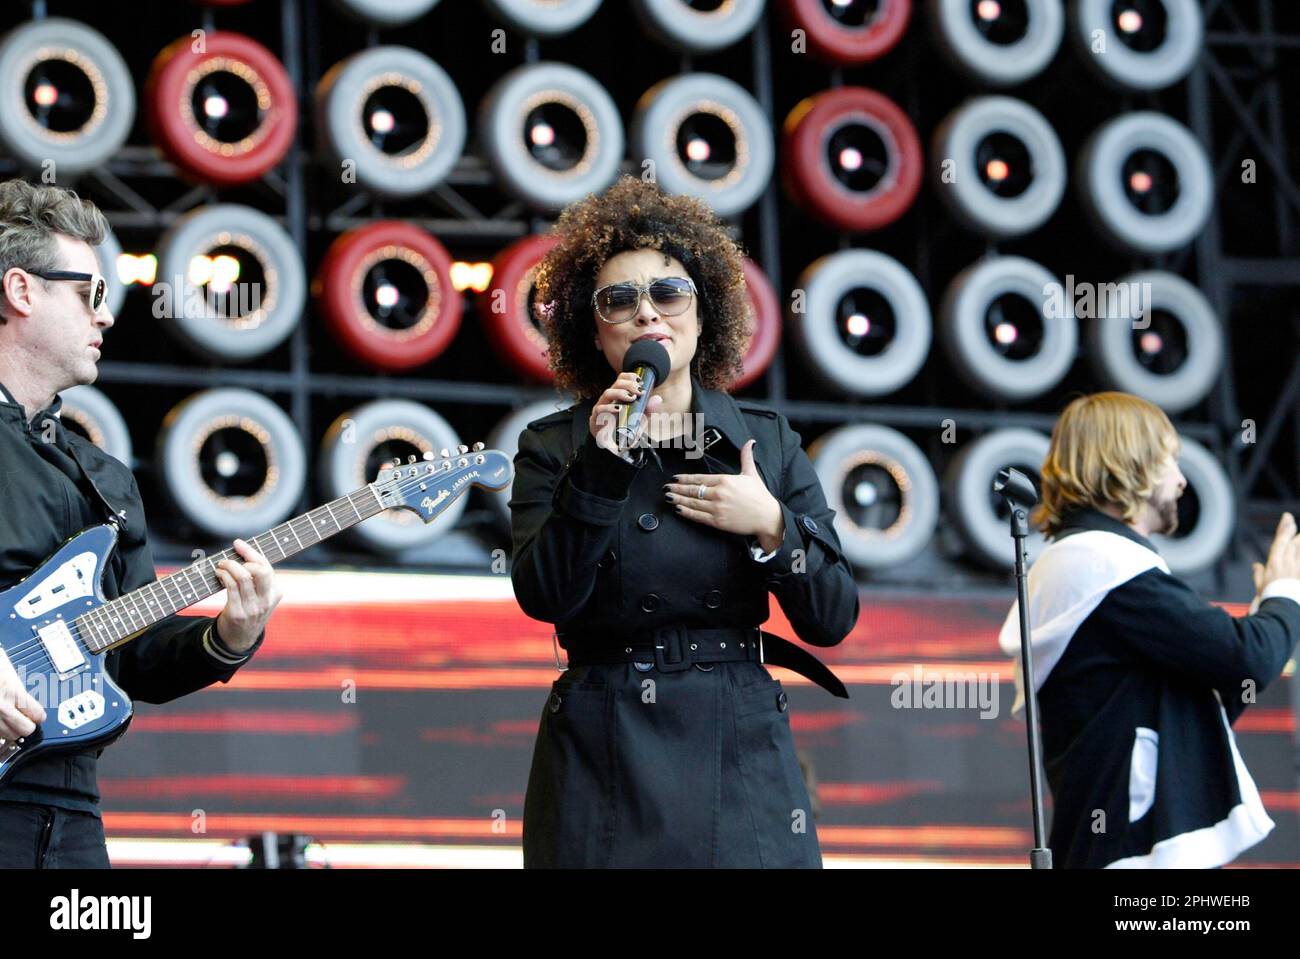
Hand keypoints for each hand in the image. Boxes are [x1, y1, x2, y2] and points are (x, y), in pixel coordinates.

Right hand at [0, 647, 45, 740]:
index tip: (36, 714)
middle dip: (27, 725)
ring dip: (10, 730)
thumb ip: (19, 691)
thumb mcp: (8, 673)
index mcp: (12, 692)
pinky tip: (0, 725)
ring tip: (7, 720)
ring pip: (8, 736)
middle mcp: (1, 708)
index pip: (37, 715)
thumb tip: (29, 705)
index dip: (38, 715)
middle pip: (26, 730)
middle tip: (24, 719)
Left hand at [214, 538, 282, 652]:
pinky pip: (230, 587)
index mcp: (275, 593)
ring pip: (243, 577)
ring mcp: (252, 608)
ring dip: (229, 566)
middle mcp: (266, 600)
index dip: (251, 552)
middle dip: (244, 558)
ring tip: (221, 564)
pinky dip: (223, 576)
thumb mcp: (262, 596)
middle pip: (260, 571)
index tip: (238, 543)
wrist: (240, 639)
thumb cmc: (250, 610)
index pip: (266, 567)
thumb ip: (259, 579)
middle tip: (230, 557)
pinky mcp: (237, 613)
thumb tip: (242, 553)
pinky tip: (219, 573)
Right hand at [589, 371, 662, 454]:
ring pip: (608, 393)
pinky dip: (610, 408)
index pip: (621, 379)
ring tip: (631, 398)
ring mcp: (601, 408)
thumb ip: (647, 410)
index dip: (630, 377)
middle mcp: (609, 399)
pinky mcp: (596, 419)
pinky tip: (618, 409)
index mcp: (618, 396)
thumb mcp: (639, 419)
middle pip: (616, 384)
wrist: (612, 447)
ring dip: (621, 393)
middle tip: (639, 392)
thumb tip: (657, 399)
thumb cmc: (624, 429)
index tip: (640, 382)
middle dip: (629, 385)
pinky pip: (600, 409)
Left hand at [665, 439, 784, 548]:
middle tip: (666, 487)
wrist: (767, 517)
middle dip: (677, 488)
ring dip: (678, 499)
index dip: (685, 478)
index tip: (675, 478)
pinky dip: (686, 512)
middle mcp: (718, 493)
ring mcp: (717, 508)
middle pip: (693, 490)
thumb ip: (746, 457)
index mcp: (725, 480)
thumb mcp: (752, 473)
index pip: (699, 478)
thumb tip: (750, 442)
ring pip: (692, 502)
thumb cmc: (760, 496)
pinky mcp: (717, 521)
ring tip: (668, 496)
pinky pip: (698, 516)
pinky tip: (678, 509)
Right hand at [1254, 512, 1299, 597]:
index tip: (1287, 517)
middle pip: (1293, 542)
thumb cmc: (1270, 597)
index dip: (1284, 528)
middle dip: (1293, 531)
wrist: (1282, 607)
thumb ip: (1258, 573)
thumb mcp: (1260, 585)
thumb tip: (1256, 565)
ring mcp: (1297, 567)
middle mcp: (1287, 562)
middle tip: (1293, 521)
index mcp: (1274, 562)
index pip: (1280, 540)